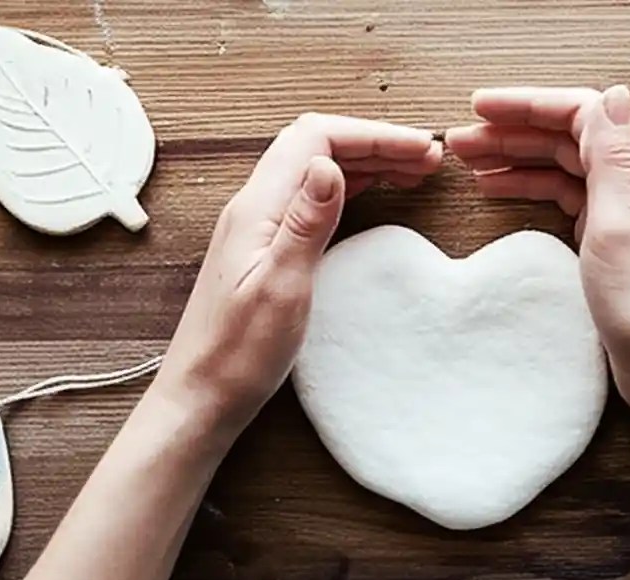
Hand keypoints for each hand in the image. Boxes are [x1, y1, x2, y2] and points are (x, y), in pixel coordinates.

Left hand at [155, 114, 443, 434]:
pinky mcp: (264, 248)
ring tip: (412, 170)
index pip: (317, 138)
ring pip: (315, 171)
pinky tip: (373, 196)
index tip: (418, 149)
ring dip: (365, 162)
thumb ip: (306, 222)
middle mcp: (254, 208)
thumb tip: (330, 165)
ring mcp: (258, 227)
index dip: (372, 134)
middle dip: (375, 143)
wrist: (201, 395)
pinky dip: (350, 188)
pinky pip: (310, 199)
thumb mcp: (282, 288)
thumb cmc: (238, 354)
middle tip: (427, 158)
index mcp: (258, 209)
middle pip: (317, 146)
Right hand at [446, 86, 629, 412]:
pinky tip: (499, 191)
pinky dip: (527, 187)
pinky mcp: (605, 241)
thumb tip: (611, 92)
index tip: (478, 108)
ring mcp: (618, 213)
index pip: (578, 114)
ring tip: (468, 162)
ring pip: (558, 167)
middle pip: (564, 137)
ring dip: (514, 158)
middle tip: (459, 139)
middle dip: (510, 131)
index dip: (526, 105)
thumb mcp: (621, 223)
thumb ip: (612, 156)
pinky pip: (561, 197)